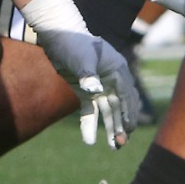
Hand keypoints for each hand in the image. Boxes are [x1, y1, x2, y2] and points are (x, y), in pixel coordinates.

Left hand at [20, 0, 144, 147]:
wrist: (56, 36)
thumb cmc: (72, 42)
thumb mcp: (80, 57)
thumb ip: (88, 74)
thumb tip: (95, 90)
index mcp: (117, 69)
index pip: (126, 94)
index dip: (128, 112)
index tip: (128, 129)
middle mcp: (111, 78)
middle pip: (119, 105)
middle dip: (121, 124)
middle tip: (120, 144)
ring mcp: (99, 85)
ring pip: (108, 110)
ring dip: (111, 127)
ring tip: (113, 147)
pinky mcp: (85, 90)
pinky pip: (90, 110)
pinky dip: (90, 124)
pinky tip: (89, 140)